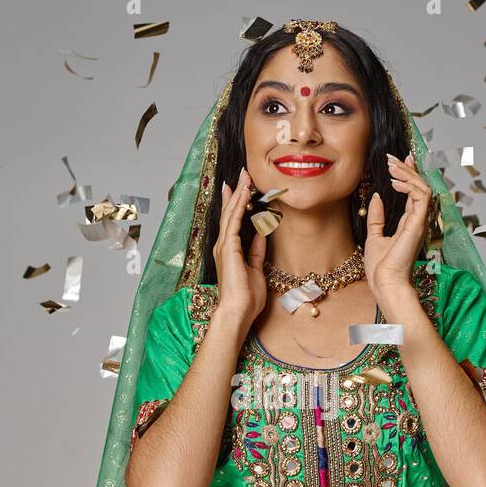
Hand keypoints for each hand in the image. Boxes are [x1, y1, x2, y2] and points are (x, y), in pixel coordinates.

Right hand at [212, 167, 267, 328]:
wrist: (238, 312)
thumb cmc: (247, 298)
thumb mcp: (257, 269)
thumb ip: (257, 251)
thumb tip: (262, 235)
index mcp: (230, 251)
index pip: (233, 221)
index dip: (236, 203)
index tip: (240, 188)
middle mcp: (223, 246)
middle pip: (229, 212)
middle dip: (236, 192)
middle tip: (243, 174)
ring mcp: (224, 246)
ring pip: (231, 213)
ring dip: (239, 193)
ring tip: (245, 176)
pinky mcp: (229, 248)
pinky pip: (234, 221)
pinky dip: (239, 205)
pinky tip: (244, 193)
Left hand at [363, 151, 429, 310]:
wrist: (384, 283)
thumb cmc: (380, 268)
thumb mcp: (373, 236)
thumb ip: (377, 217)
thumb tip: (377, 196)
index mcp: (409, 224)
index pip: (413, 193)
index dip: (408, 175)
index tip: (399, 160)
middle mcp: (418, 221)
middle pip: (420, 187)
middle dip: (408, 169)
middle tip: (392, 157)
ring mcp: (420, 222)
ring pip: (423, 187)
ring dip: (408, 173)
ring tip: (391, 165)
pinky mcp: (418, 223)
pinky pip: (421, 196)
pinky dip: (409, 184)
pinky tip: (395, 181)